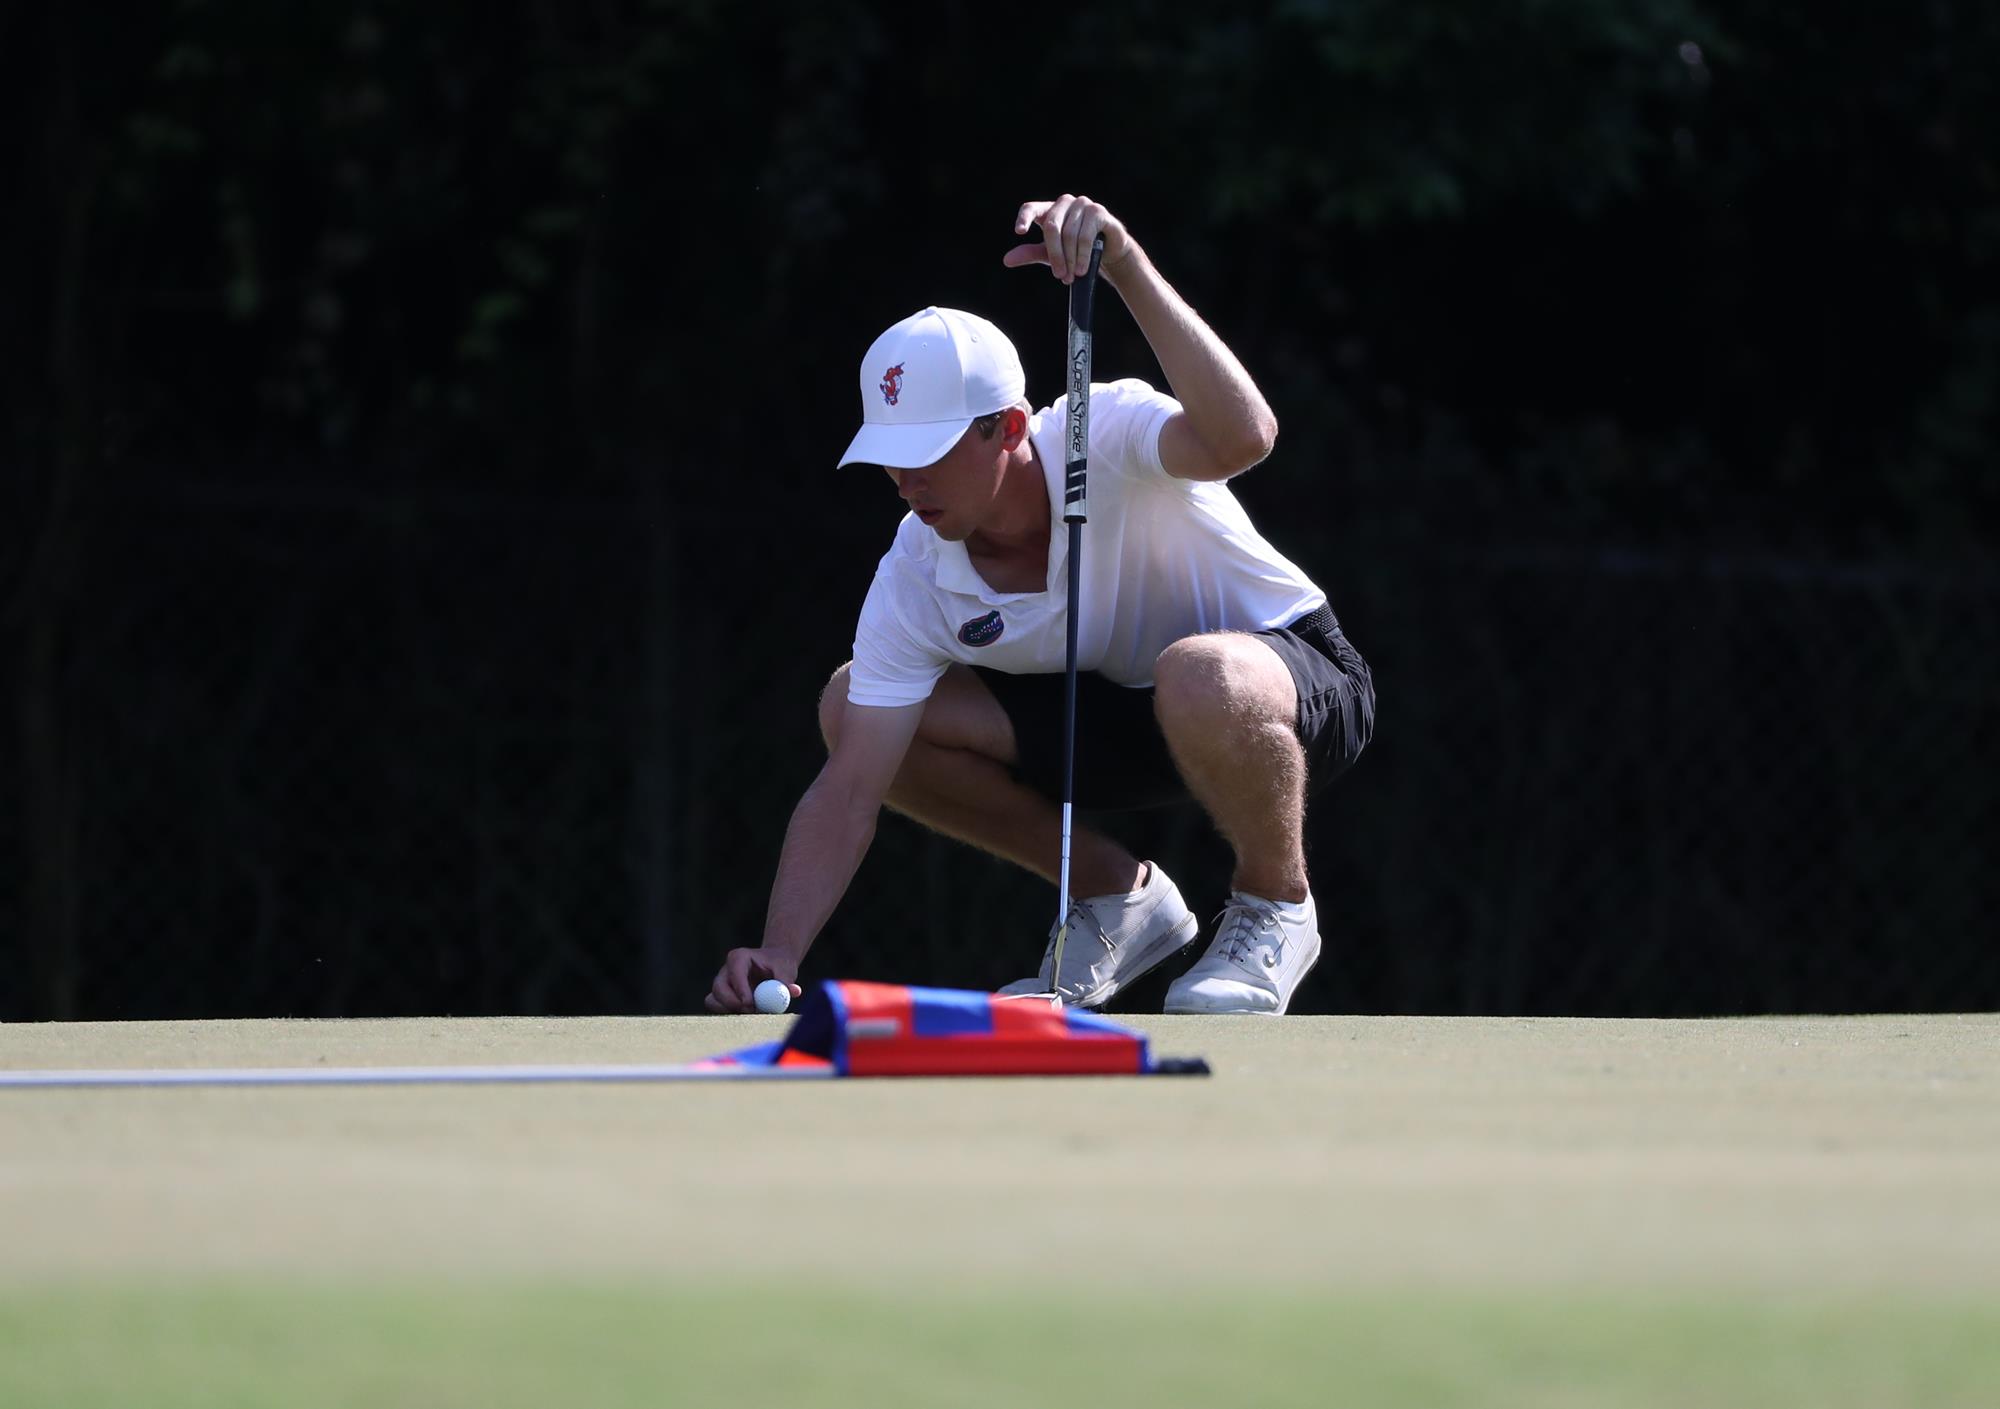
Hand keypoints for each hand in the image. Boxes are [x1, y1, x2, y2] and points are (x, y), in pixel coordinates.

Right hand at [703, 949, 802, 1013]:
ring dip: (729, 1010)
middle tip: (751, 1011)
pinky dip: (729, 1014)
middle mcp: (726, 970)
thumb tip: (793, 991)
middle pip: (719, 988)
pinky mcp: (722, 997)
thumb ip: (787, 980)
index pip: (735, 973)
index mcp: (739, 957)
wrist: (775, 966)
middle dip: (732, 1003)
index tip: (751, 1003)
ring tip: (751, 1012)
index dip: (741, 989)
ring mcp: (722, 984)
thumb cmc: (780, 964)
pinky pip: (717, 1007)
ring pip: (713, 1000)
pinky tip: (747, 1014)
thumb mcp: (786, 969)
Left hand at [1004, 195, 1135, 285]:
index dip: (1024, 218)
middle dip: (1055, 255)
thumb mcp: (1049, 255)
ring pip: (1069, 234)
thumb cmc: (1075, 251)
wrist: (1108, 254)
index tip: (1019, 232)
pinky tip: (1083, 269)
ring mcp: (1083, 204)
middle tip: (1060, 276)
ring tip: (1073, 276)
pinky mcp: (1098, 211)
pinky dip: (1082, 254)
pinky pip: (1085, 234)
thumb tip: (1006, 260)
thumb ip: (1030, 254)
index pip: (1031, 208)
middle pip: (1052, 227)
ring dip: (1071, 259)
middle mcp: (1065, 202)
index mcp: (1049, 210)